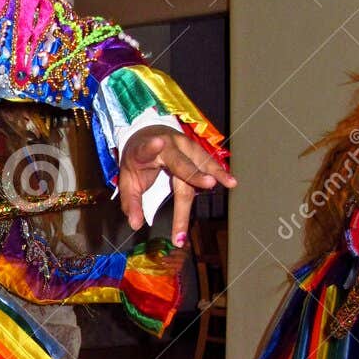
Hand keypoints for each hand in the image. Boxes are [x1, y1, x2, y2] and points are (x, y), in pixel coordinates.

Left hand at [118, 126, 236, 244]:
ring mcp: (185, 146)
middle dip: (195, 175)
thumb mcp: (127, 180)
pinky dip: (220, 172)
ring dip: (215, 173)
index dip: (152, 146)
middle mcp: (169, 145)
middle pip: (181, 165)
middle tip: (208, 186)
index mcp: (146, 150)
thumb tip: (136, 224)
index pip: (148, 148)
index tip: (158, 142)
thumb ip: (130, 203)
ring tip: (230, 183)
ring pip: (199, 163)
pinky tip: (231, 181)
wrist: (148, 134)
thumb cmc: (138, 160)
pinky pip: (208, 163)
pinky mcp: (197, 150)